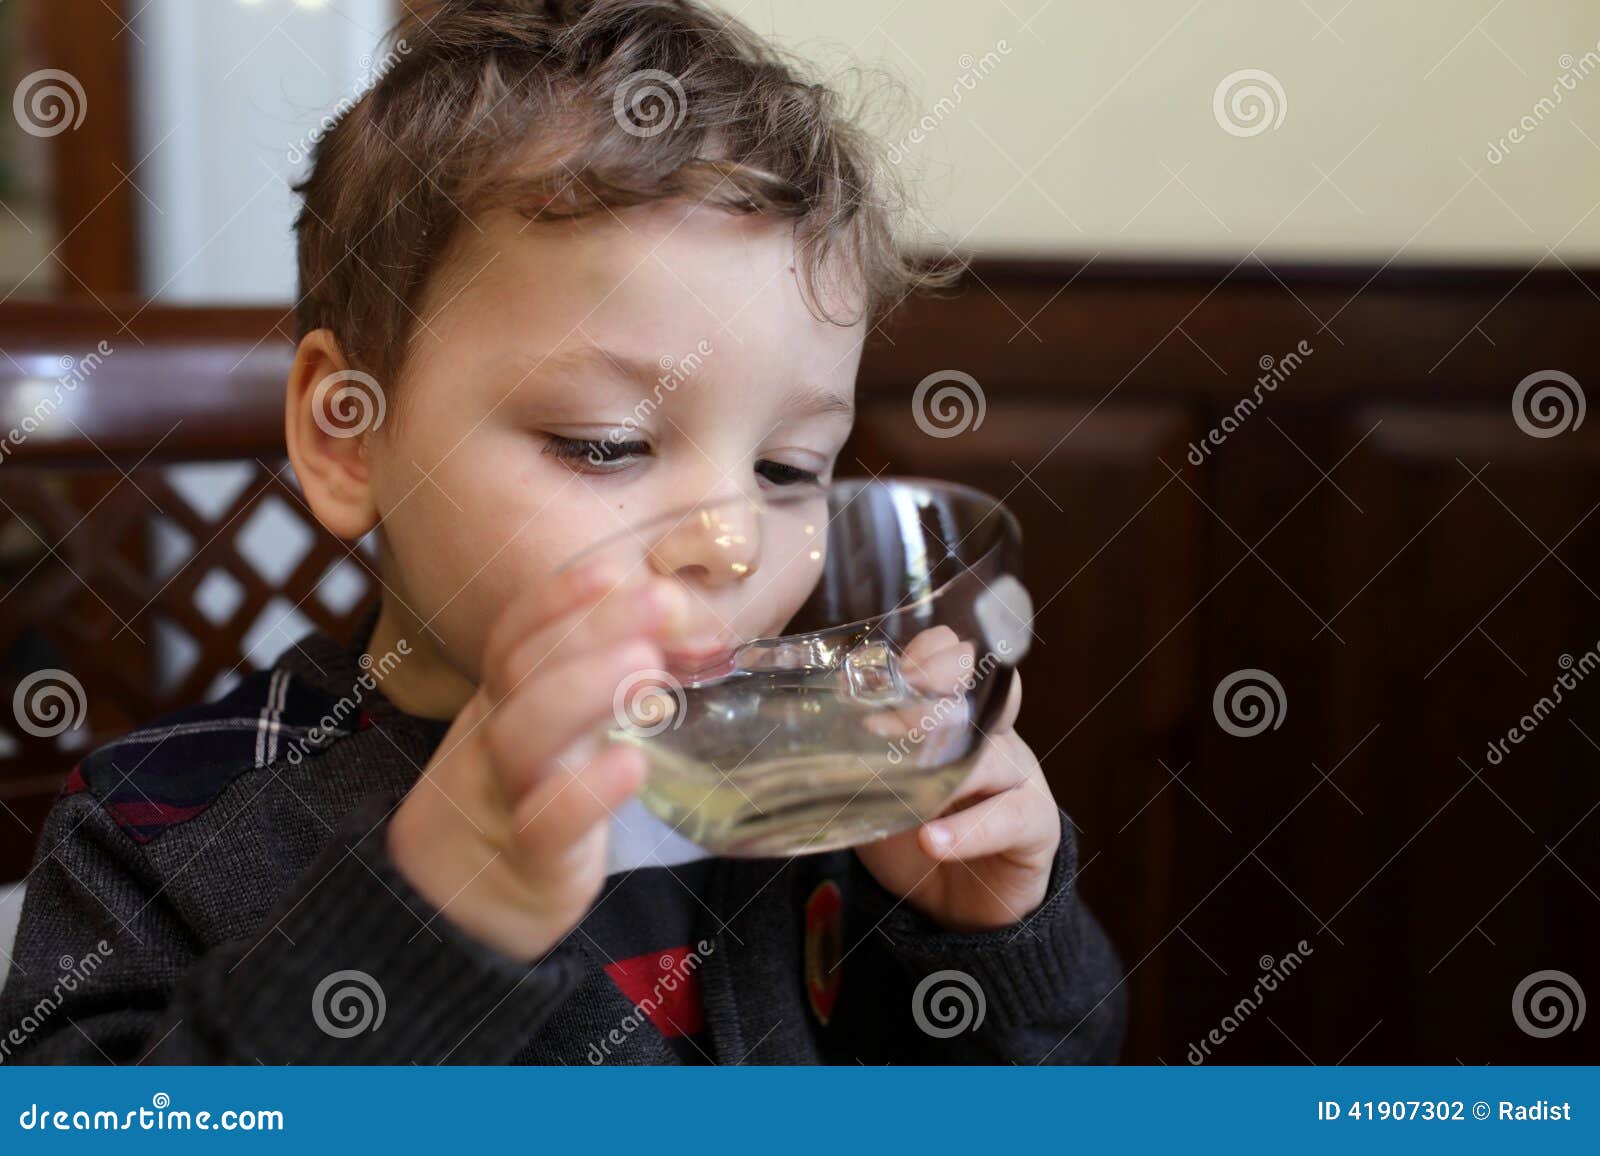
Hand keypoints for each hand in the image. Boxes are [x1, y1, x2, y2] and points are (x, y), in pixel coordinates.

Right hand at [387, 562, 686, 960]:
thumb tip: (682, 631)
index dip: (557, 601)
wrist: (452, 921)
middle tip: (661, 601)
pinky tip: (632, 766)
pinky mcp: (527, 866)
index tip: (612, 569)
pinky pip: (544, 826)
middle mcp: (493, 743)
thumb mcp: (548, 741)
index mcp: (499, 706)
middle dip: (591, 629)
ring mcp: (502, 802)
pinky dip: (586, 793)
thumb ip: (598, 689)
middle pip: (522, 673)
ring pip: (524, 739)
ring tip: (648, 668)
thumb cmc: (519, 811)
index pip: (515, 639)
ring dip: (586, 692)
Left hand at [854, 627, 1058, 932]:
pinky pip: (1012, 818)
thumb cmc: (917, 833)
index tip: (885, 668)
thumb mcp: (879, 789)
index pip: (959, 661)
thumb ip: (854, 760)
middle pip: (987, 690)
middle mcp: (995, 738)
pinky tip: (933, 841)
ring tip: (901, 775)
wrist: (959, 907)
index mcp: (958, 719)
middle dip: (942, 687)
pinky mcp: (1035, 827)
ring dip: (947, 762)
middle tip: (884, 715)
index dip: (932, 653)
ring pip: (995, 755)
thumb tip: (795, 738)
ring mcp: (1020, 779)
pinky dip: (971, 830)